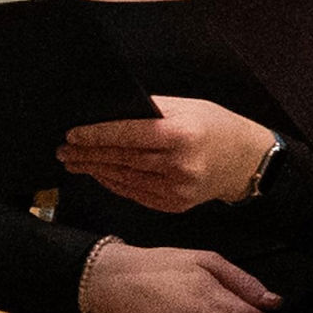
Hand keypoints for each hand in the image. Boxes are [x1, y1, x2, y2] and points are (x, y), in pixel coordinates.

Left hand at [55, 96, 278, 213]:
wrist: (248, 161)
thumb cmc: (216, 126)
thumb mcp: (188, 107)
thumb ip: (151, 110)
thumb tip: (110, 111)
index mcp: (180, 135)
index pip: (128, 136)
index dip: (96, 136)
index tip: (72, 135)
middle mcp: (178, 165)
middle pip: (122, 159)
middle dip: (89, 155)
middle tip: (63, 151)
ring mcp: (176, 190)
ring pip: (125, 179)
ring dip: (96, 171)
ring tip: (74, 163)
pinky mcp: (175, 205)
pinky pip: (136, 194)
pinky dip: (115, 183)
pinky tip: (100, 174)